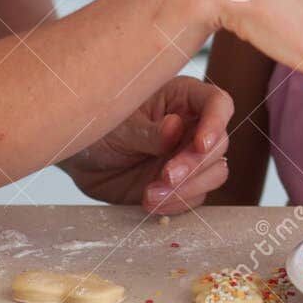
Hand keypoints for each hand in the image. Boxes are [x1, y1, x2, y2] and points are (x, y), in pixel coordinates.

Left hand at [61, 77, 232, 211]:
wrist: (83, 161)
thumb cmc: (100, 130)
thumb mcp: (118, 126)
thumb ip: (147, 130)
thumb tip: (176, 127)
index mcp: (182, 98)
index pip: (217, 103)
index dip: (216, 122)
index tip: (201, 144)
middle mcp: (193, 126)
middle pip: (219, 144)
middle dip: (195, 164)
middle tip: (166, 176)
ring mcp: (190, 156)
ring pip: (214, 172)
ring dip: (188, 188)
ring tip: (151, 194)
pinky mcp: (183, 184)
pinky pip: (195, 197)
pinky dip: (177, 204)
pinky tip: (152, 203)